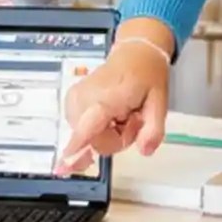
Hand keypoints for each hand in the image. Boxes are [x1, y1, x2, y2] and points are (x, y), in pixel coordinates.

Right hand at [56, 34, 171, 174]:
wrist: (134, 54)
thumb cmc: (145, 74)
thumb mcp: (160, 102)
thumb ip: (154, 130)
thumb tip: (145, 150)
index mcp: (106, 98)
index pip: (87, 128)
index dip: (76, 149)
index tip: (62, 166)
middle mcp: (84, 98)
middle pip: (94, 142)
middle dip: (116, 138)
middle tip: (131, 118)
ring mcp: (75, 100)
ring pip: (88, 138)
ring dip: (108, 133)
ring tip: (122, 113)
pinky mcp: (71, 102)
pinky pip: (82, 130)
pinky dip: (97, 127)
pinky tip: (110, 114)